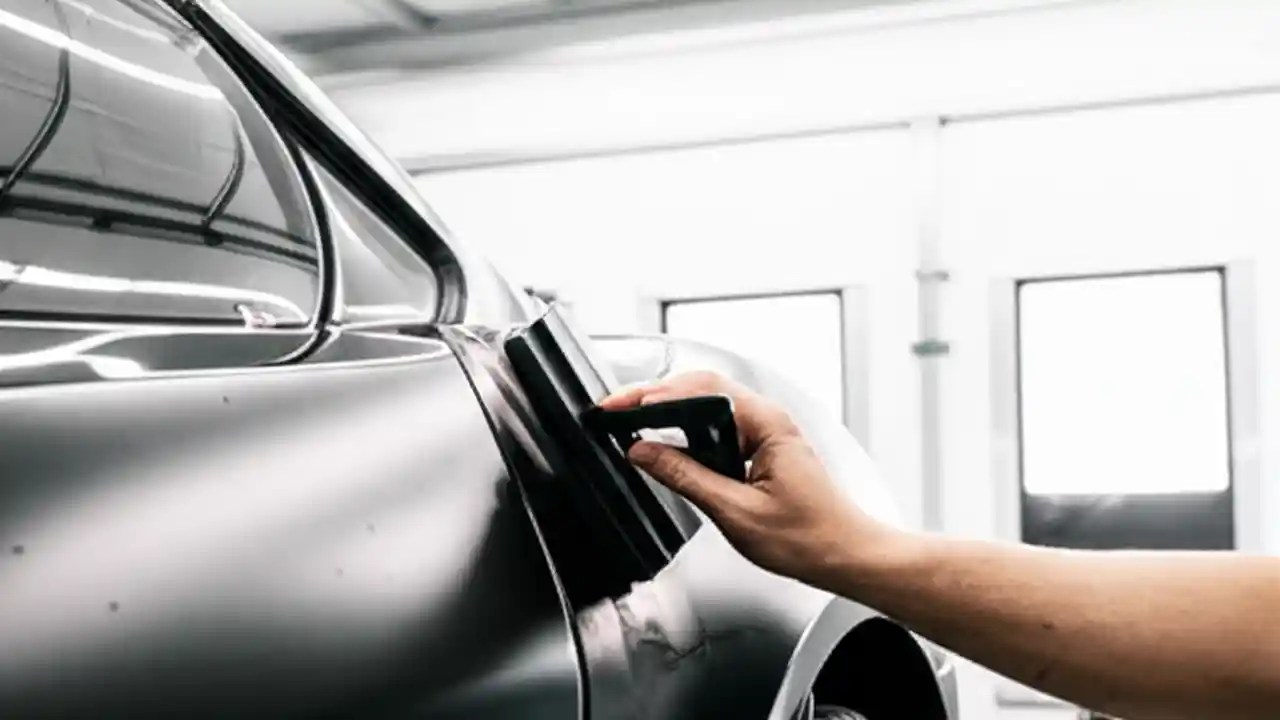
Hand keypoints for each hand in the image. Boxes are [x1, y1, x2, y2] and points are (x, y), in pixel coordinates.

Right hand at [600, 371, 898, 588]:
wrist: (846, 554)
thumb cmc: (809, 537)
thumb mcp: (735, 511)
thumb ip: (685, 477)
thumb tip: (644, 452)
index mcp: (766, 423)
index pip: (699, 390)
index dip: (654, 395)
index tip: (621, 407)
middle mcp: (767, 418)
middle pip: (700, 388)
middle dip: (653, 395)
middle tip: (615, 409)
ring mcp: (764, 431)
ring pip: (706, 405)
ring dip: (669, 410)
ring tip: (631, 421)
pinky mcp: (760, 447)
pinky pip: (717, 426)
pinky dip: (686, 429)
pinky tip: (665, 440)